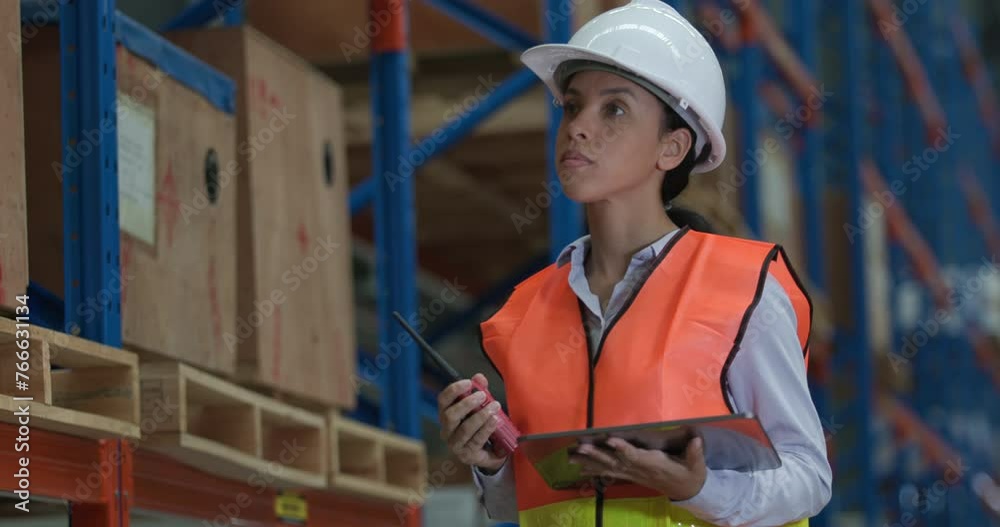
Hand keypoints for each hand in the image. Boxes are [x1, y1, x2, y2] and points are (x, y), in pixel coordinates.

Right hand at [437, 373, 507, 472]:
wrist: (488, 454)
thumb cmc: (480, 427)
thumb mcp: (481, 408)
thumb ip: (480, 391)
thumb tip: (479, 377)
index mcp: (446, 416)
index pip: (442, 401)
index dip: (453, 390)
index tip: (469, 383)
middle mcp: (446, 430)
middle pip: (450, 415)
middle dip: (466, 404)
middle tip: (482, 395)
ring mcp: (455, 444)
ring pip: (465, 429)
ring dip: (480, 416)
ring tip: (494, 407)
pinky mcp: (466, 455)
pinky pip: (476, 440)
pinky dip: (486, 429)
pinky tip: (495, 421)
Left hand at [569, 436, 706, 500]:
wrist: (687, 490)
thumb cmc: (691, 474)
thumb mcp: (696, 465)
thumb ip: (695, 453)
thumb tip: (696, 439)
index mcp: (654, 464)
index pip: (635, 455)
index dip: (622, 448)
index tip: (609, 440)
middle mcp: (639, 469)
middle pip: (615, 462)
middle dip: (596, 455)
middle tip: (579, 448)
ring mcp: (634, 474)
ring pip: (609, 467)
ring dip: (590, 462)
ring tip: (571, 458)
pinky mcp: (631, 475)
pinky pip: (609, 472)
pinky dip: (594, 470)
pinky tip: (580, 469)